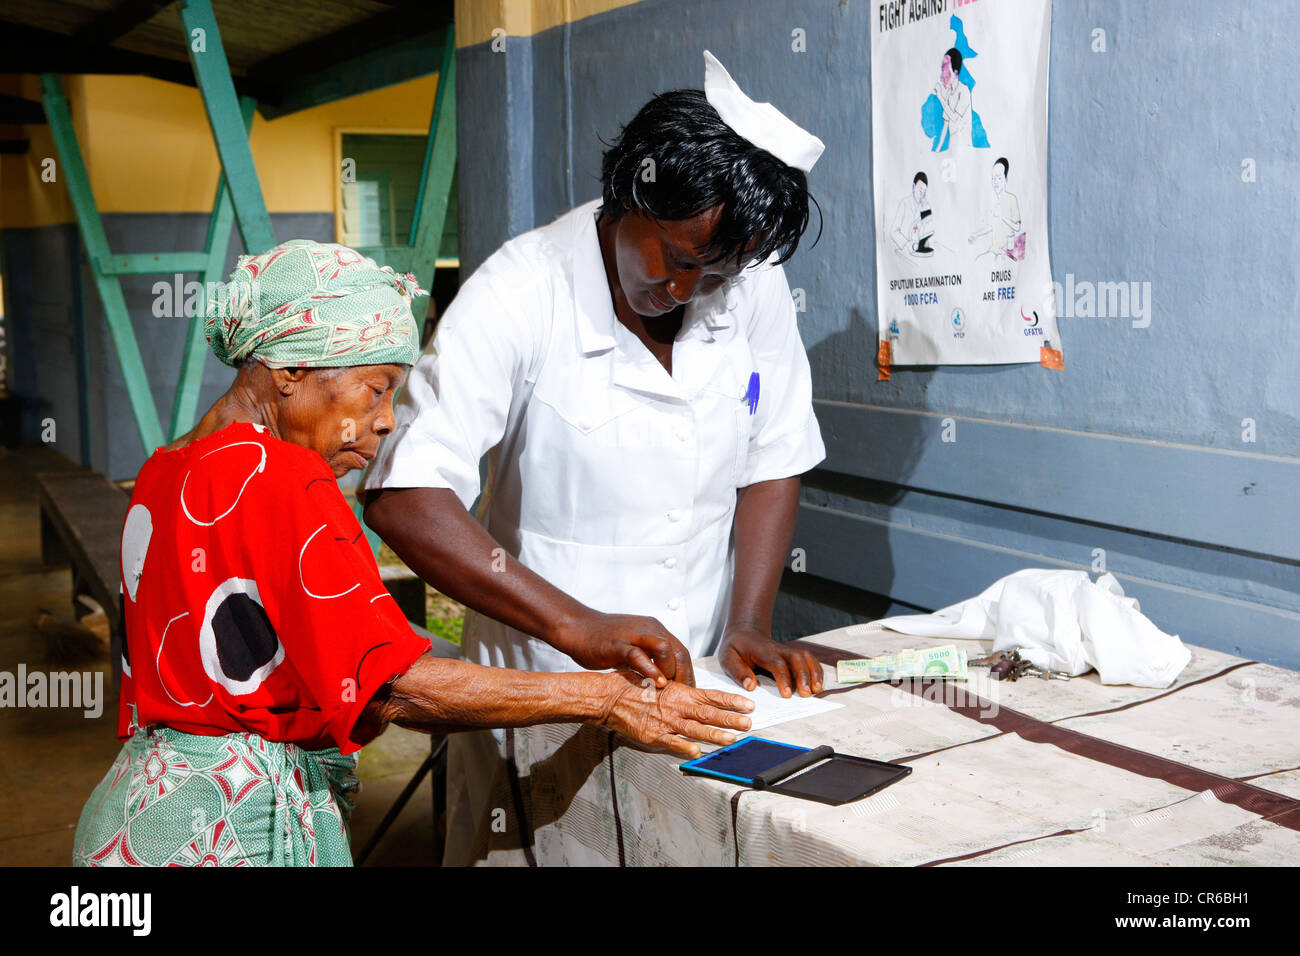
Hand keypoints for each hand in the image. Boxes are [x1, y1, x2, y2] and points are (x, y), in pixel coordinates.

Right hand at [556, 611, 694, 687]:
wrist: (576, 627)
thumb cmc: (602, 640)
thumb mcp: (632, 647)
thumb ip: (648, 658)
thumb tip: (662, 680)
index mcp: (654, 630)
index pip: (681, 652)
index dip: (687, 673)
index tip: (687, 692)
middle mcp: (648, 629)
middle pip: (678, 652)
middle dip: (683, 676)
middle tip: (682, 696)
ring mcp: (634, 635)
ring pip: (664, 650)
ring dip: (670, 672)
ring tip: (668, 690)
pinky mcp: (618, 644)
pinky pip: (639, 656)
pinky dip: (650, 670)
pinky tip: (656, 684)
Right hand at [593, 670, 753, 757]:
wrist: (609, 697)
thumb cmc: (634, 687)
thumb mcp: (661, 683)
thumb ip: (681, 692)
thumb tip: (701, 698)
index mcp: (679, 692)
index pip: (710, 696)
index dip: (730, 701)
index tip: (748, 705)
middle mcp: (675, 706)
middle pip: (707, 713)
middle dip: (730, 718)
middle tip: (748, 723)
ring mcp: (665, 721)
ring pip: (694, 729)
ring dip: (714, 734)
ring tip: (732, 739)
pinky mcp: (653, 735)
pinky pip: (672, 743)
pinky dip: (685, 748)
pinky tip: (698, 752)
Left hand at [717, 625, 823, 697]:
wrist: (744, 633)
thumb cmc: (736, 648)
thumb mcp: (727, 658)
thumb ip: (738, 671)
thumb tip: (751, 686)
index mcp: (762, 651)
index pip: (776, 663)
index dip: (784, 678)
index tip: (787, 694)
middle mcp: (778, 649)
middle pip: (796, 658)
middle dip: (804, 675)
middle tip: (806, 694)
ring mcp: (787, 650)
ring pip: (806, 657)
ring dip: (814, 672)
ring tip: (816, 690)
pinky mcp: (792, 654)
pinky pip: (809, 659)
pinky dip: (816, 670)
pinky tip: (818, 684)